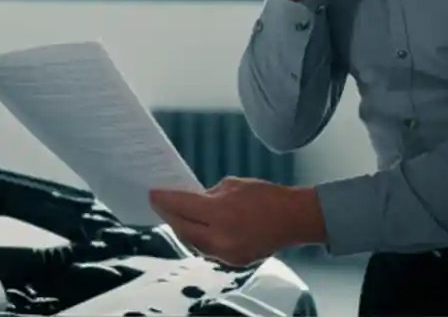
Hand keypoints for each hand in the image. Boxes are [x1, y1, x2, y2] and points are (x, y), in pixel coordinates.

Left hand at [148, 177, 327, 266]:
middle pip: (182, 228)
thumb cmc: (266, 197)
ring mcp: (226, 253)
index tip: (152, 194)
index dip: (164, 200)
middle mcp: (220, 238)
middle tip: (159, 205)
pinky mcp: (233, 261)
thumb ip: (209, 195)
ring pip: (193, 243)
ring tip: (175, 216)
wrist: (294, 219)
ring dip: (182, 229)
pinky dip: (199, 238)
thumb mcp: (233, 185)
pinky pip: (208, 250)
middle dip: (169, 216)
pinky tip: (195, 228)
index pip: (182, 207)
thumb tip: (193, 201)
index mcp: (220, 214)